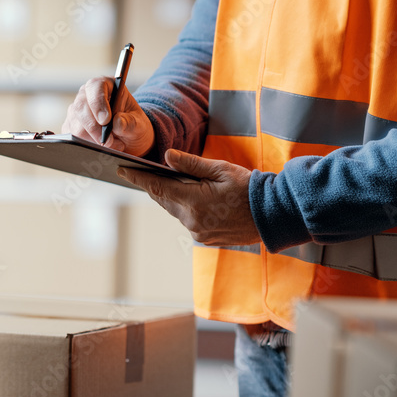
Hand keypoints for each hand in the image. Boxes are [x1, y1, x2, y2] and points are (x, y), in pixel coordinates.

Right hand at [61, 77, 154, 156]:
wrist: (128, 137)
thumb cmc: (132, 125)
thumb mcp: (139, 124)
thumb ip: (130, 123)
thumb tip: (117, 123)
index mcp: (105, 86)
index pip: (95, 87)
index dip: (98, 103)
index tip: (105, 120)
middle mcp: (87, 96)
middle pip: (81, 107)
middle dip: (94, 127)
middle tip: (108, 141)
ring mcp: (76, 112)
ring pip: (76, 126)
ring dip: (94, 140)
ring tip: (113, 144)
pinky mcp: (70, 127)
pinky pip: (73, 138)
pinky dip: (87, 145)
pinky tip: (102, 147)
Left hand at [119, 149, 260, 246]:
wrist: (274, 215)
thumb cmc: (249, 188)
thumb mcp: (220, 170)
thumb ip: (191, 164)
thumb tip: (166, 157)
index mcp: (193, 201)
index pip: (156, 187)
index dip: (137, 178)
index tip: (122, 170)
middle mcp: (191, 220)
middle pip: (163, 200)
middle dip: (153, 186)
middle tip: (140, 172)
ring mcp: (198, 232)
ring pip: (175, 211)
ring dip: (171, 197)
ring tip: (168, 182)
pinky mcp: (205, 238)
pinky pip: (187, 220)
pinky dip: (185, 208)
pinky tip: (191, 198)